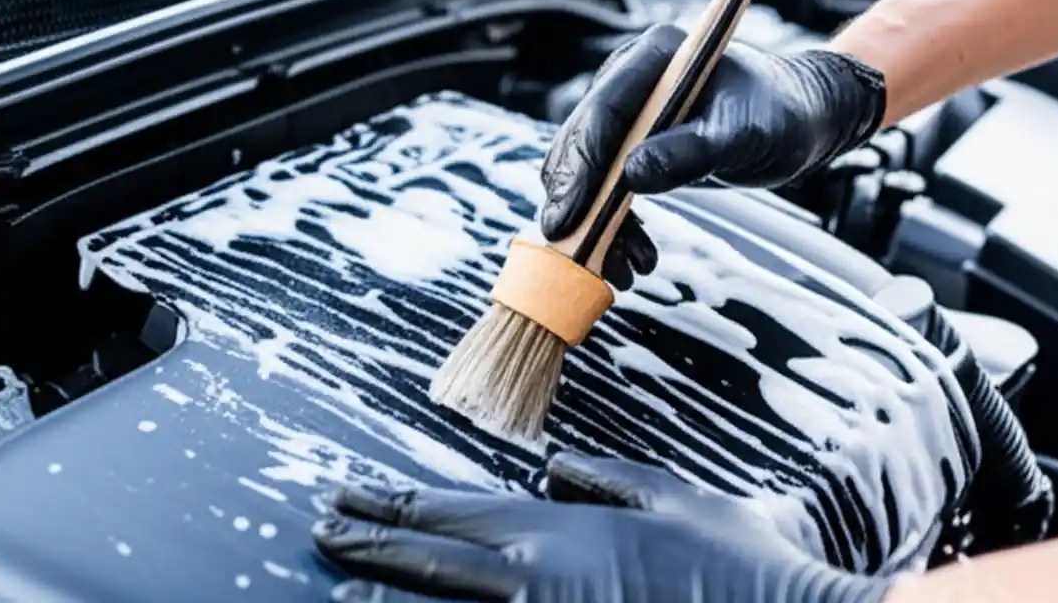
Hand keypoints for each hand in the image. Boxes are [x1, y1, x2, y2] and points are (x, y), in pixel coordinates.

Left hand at [312, 451, 892, 602]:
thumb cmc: (735, 560)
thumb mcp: (672, 500)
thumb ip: (605, 480)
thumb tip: (553, 467)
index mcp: (561, 532)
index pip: (455, 515)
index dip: (395, 507)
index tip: (350, 496)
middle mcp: (537, 583)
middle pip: (433, 563)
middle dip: (372, 546)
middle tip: (322, 532)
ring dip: (388, 599)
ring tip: (339, 590)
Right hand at [539, 24, 885, 281]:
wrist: (802, 120)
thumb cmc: (781, 115)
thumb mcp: (743, 135)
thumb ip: (691, 151)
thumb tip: (630, 176)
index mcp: (654, 58)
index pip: (602, 111)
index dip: (579, 167)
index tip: (567, 218)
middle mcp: (631, 79)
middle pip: (581, 144)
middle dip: (579, 204)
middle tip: (579, 255)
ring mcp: (629, 112)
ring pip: (588, 173)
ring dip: (597, 224)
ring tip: (625, 268)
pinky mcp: (633, 144)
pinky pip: (607, 188)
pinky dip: (614, 226)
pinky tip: (635, 258)